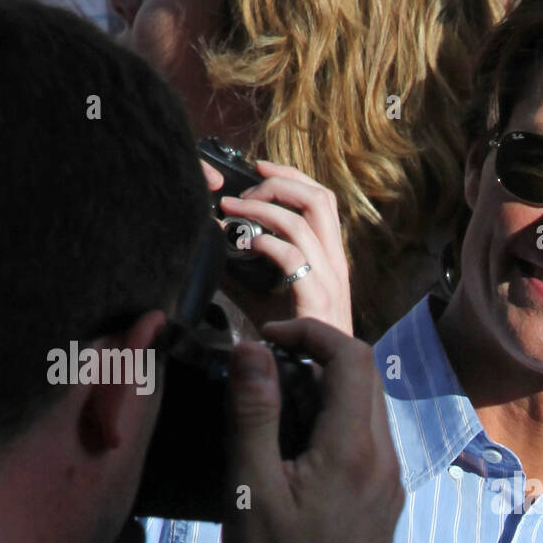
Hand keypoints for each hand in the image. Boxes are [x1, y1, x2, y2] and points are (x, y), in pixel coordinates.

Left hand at [204, 158, 352, 336]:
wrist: (316, 375)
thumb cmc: (294, 341)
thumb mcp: (263, 299)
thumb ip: (239, 275)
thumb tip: (208, 249)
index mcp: (329, 256)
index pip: (321, 199)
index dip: (291, 175)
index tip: (259, 166)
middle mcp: (334, 262)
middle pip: (320, 198)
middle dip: (280, 182)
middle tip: (243, 189)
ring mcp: (329, 278)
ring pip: (305, 220)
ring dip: (263, 207)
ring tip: (231, 210)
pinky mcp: (317, 296)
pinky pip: (292, 255)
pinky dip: (265, 242)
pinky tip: (244, 244)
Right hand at [221, 319, 402, 542]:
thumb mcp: (252, 490)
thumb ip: (254, 415)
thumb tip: (253, 351)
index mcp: (354, 447)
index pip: (351, 356)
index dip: (310, 332)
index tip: (265, 340)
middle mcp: (384, 457)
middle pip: (364, 378)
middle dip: (316, 358)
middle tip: (264, 373)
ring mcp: (389, 481)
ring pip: (367, 411)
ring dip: (325, 393)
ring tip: (272, 413)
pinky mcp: (384, 502)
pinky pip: (367, 443)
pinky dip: (334, 426)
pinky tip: (295, 454)